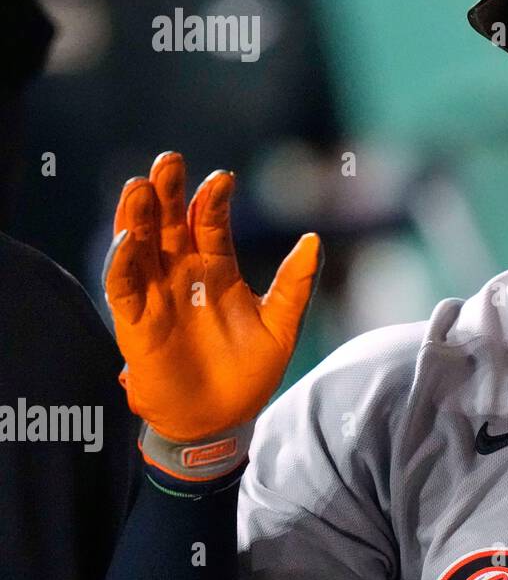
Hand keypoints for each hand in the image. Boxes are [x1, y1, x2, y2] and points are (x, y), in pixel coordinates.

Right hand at [104, 151, 320, 443]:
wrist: (223, 419)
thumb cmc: (251, 372)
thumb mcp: (282, 325)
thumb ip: (295, 283)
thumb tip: (313, 238)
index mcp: (217, 269)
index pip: (211, 223)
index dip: (213, 200)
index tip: (223, 177)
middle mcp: (183, 275)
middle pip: (170, 223)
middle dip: (168, 192)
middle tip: (169, 160)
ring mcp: (157, 296)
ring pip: (141, 246)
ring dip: (138, 217)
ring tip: (140, 186)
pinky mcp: (135, 323)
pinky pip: (123, 287)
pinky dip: (122, 262)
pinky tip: (129, 238)